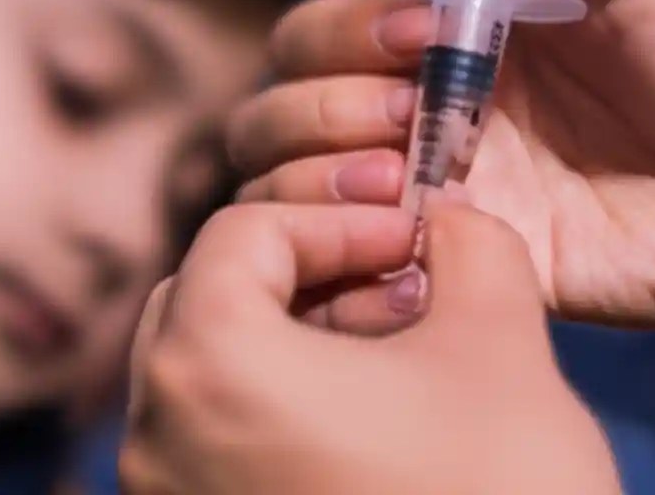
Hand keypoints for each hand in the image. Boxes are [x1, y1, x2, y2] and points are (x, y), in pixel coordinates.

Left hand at [120, 202, 618, 494]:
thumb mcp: (500, 347)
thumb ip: (472, 246)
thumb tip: (452, 215)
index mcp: (205, 364)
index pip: (242, 232)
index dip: (336, 217)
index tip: (411, 237)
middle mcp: (154, 433)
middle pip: (207, 293)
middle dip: (305, 269)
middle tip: (397, 277)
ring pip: (208, 370)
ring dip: (294, 335)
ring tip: (395, 344)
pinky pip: (213, 440)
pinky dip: (274, 404)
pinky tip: (368, 416)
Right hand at [227, 0, 654, 349]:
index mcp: (449, 41)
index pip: (319, 31)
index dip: (342, 35)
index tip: (422, 38)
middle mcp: (419, 119)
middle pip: (279, 105)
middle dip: (315, 107)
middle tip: (405, 119)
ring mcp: (428, 202)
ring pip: (287, 189)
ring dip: (312, 180)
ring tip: (397, 191)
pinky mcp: (447, 274)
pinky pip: (344, 273)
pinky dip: (340, 258)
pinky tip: (404, 246)